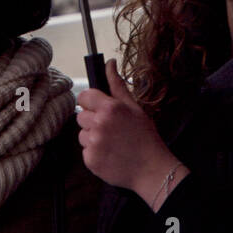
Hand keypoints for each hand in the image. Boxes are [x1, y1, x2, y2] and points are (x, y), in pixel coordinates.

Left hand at [75, 59, 186, 206]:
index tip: (98, 108)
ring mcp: (94, 143)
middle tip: (110, 128)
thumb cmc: (145, 137)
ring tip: (112, 143)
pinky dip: (94, 153)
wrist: (151, 169)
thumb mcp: (134, 108)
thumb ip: (117, 85)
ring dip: (92, 137)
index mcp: (110, 108)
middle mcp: (99, 124)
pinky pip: (85, 151)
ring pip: (82, 134)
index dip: (90, 102)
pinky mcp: (90, 160)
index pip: (83, 96)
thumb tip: (109, 63)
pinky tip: (110, 154)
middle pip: (81, 116)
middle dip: (92, 121)